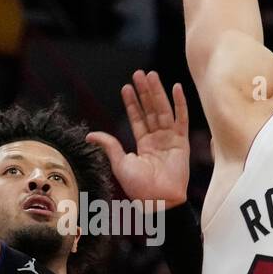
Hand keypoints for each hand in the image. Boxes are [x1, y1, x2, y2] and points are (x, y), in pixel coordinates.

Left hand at [86, 71, 189, 208]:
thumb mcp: (119, 163)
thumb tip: (90, 135)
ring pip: (163, 110)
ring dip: (157, 92)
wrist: (158, 201)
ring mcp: (170, 140)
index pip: (137, 119)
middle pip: (150, 110)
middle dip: (144, 92)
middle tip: (138, 73)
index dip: (132, 103)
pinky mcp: (182, 142)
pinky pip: (182, 119)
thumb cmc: (139, 187)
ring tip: (151, 75)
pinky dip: (180, 103)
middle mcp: (158, 140)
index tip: (126, 87)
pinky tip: (176, 88)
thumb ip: (109, 145)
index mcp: (143, 145)